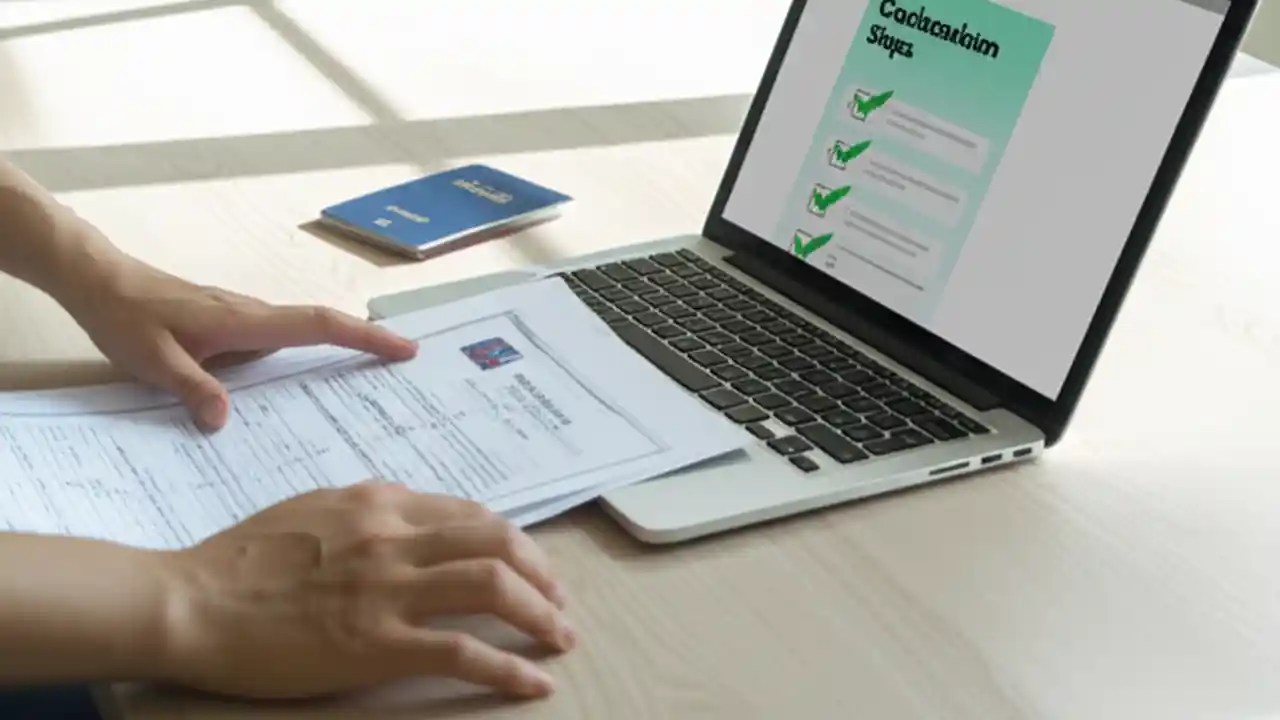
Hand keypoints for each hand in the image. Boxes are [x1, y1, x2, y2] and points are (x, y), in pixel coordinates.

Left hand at [60, 252, 416, 430]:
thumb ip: (192, 389)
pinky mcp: (232, 323)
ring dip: (340, 346)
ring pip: (302, 331)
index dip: (363, 337)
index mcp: (244, 321)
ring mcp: (244, 317)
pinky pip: (280, 339)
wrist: (98, 280)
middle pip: (323, 325)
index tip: (403, 348)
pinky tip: (303, 381)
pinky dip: (306, 353)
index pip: (317, 325)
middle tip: (406, 364)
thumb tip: (226, 422)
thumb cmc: (125, 317)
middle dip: (368, 341)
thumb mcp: (151, 361)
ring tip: (368, 379)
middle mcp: (253, 315)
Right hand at [158, 481, 573, 699]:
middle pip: (497, 541)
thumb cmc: (240, 560)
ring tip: (562, 636)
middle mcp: (394, 537)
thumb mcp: (313, 508)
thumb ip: (368, 511)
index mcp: (379, 503)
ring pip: (492, 586)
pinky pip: (463, 651)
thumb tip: (412, 516)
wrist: (191, 602)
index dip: (512, 541)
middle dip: (542, 571)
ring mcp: (388, 589)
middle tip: (559, 601)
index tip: (529, 565)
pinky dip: (510, 666)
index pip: (470, 514)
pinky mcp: (377, 644)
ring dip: (541, 613)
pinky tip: (534, 680)